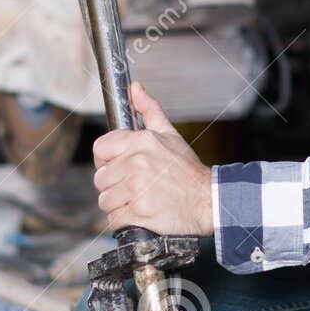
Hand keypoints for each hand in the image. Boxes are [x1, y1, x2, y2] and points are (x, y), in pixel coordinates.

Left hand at [92, 84, 214, 236]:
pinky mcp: (139, 212)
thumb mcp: (170, 136)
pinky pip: (114, 220)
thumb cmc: (188, 172)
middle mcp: (138, 163)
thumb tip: (135, 88)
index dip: (106, 161)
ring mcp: (137, 188)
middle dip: (114, 186)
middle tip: (135, 188)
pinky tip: (141, 214)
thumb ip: (149, 110)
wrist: (209, 201)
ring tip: (139, 201)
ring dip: (118, 205)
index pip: (100, 148)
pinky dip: (124, 221)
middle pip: (100, 178)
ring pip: (105, 200)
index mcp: (142, 141)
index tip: (118, 168)